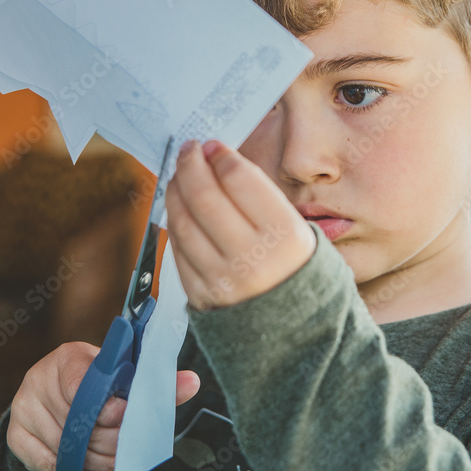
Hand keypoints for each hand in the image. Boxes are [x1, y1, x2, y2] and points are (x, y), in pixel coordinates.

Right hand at [7, 342, 200, 470]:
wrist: (56, 391)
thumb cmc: (96, 381)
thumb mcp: (121, 375)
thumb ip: (152, 382)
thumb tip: (193, 382)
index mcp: (68, 357)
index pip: (84, 384)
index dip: (108, 407)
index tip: (127, 418)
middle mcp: (39, 378)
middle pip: (78, 422)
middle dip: (109, 441)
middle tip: (129, 451)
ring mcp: (24, 407)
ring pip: (65, 446)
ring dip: (96, 461)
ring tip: (118, 465)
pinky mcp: (16, 434)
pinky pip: (47, 463)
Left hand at [165, 139, 316, 310]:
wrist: (294, 325)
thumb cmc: (293, 265)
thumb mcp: (294, 226)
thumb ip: (256, 193)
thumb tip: (215, 158)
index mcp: (284, 235)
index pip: (240, 179)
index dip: (221, 155)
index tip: (213, 145)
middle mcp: (252, 258)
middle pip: (205, 197)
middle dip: (191, 165)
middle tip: (189, 150)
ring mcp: (223, 279)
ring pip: (183, 221)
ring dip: (176, 190)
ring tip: (180, 175)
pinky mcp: (202, 294)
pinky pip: (178, 249)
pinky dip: (175, 223)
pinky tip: (180, 208)